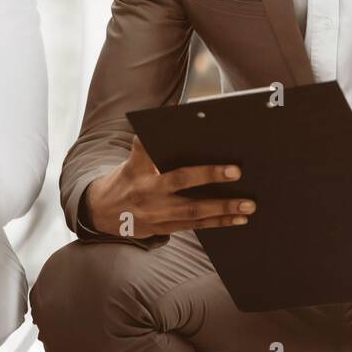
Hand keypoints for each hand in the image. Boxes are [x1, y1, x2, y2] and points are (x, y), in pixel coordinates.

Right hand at [83, 137, 254, 238]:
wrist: (103, 213)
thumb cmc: (126, 179)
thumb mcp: (131, 160)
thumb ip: (149, 147)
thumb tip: (176, 123)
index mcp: (137, 169)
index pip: (146, 149)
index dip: (160, 139)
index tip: (185, 124)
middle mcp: (147, 191)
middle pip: (180, 181)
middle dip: (209, 176)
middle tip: (236, 171)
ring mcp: (156, 214)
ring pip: (193, 210)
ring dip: (222, 208)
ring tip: (248, 205)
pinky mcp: (164, 228)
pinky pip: (195, 225)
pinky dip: (218, 222)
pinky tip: (238, 219)